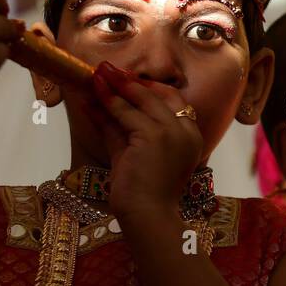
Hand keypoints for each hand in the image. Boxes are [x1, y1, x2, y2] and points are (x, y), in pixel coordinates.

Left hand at [89, 63, 203, 224]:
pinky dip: (108, 102)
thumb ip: (120, 129)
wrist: (148, 216)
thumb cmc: (143, 193)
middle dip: (130, 80)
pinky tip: (94, 95)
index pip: (173, 100)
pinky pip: (126, 114)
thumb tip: (99, 106)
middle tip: (108, 69)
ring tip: (97, 75)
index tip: (127, 79)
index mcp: (191, 136)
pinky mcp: (154, 136)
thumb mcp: (133, 154)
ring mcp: (173, 132)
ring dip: (116, 86)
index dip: (149, 87)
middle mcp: (187, 130)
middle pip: (158, 95)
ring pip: (141, 100)